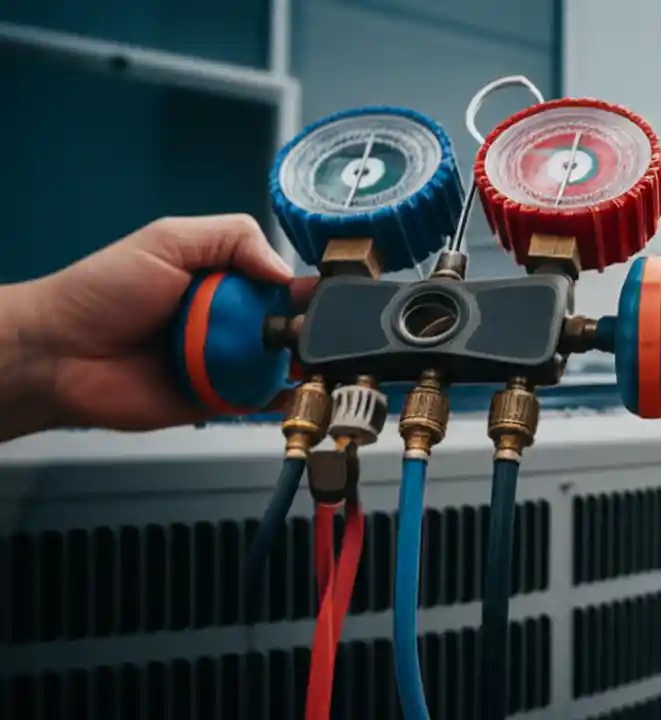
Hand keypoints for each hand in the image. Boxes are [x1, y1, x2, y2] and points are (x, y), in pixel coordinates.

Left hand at [0, 215, 299, 439]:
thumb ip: (232, 238)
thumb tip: (284, 270)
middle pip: (291, 323)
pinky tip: (299, 388)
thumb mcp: (167, 240)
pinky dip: (286, 396)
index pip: (280, 279)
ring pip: (284, 363)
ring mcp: (226, 361)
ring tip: (306, 359)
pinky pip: (264, 399)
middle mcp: (230, 320)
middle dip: (308, 326)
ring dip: (301, 362)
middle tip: (308, 330)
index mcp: (224, 278)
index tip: (327, 293)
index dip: (304, 286)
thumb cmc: (100, 293)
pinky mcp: (220, 398)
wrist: (59, 354)